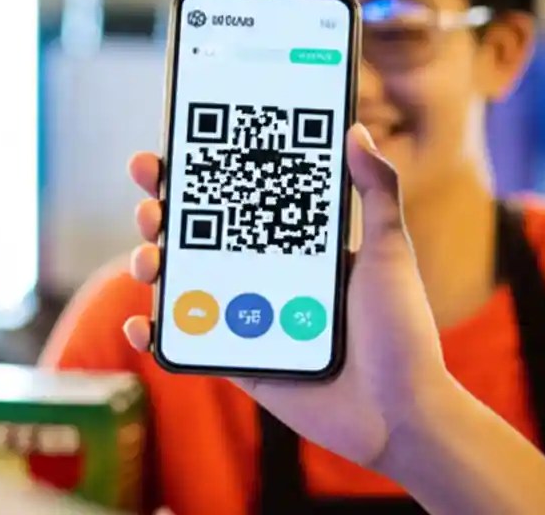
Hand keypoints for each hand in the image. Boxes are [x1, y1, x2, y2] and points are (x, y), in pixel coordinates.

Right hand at [122, 125, 450, 468]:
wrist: (400, 414)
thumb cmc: (403, 333)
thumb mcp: (390, 253)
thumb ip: (377, 191)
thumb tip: (355, 131)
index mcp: (296, 243)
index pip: (240, 196)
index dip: (201, 169)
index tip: (175, 144)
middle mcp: (264, 274)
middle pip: (197, 233)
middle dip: (161, 210)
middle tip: (150, 200)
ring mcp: (246, 316)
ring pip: (182, 282)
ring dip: (150, 264)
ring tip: (146, 258)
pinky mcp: (238, 361)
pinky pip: (187, 343)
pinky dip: (154, 335)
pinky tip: (141, 324)